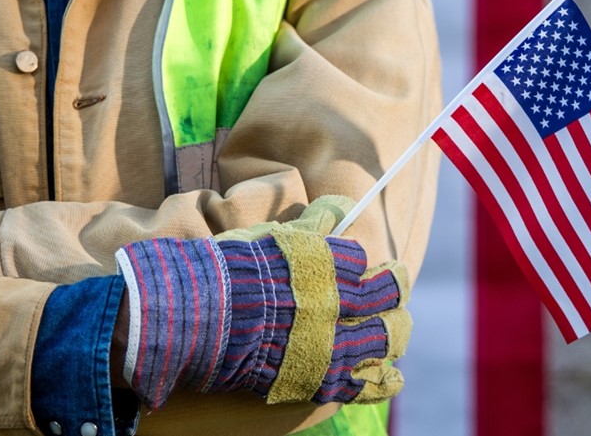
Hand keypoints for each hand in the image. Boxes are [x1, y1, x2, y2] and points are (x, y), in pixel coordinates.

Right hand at [114, 196, 410, 409]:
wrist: (192, 320)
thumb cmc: (224, 273)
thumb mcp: (267, 237)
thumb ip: (309, 225)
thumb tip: (341, 207)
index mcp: (323, 263)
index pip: (359, 258)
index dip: (361, 263)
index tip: (366, 266)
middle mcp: (334, 301)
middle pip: (385, 295)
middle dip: (394, 288)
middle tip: (397, 283)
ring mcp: (329, 341)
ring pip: (384, 337)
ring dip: (395, 331)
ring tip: (398, 330)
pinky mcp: (317, 377)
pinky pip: (361, 383)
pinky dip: (382, 381)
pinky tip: (393, 378)